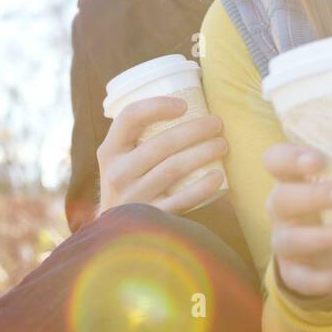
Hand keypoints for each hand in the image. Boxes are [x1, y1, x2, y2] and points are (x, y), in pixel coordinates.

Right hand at [97, 97, 228, 215]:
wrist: (116, 232)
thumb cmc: (129, 181)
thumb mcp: (121, 158)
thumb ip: (140, 135)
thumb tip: (189, 100)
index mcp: (109, 151)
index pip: (129, 117)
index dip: (158, 106)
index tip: (184, 105)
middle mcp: (117, 173)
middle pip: (161, 144)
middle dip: (195, 130)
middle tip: (217, 124)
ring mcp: (134, 197)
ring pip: (174, 168)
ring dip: (203, 153)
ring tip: (223, 145)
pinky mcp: (151, 218)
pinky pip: (181, 200)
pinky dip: (203, 187)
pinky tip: (218, 176)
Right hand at [264, 143, 331, 298]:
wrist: (319, 256)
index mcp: (292, 178)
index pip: (276, 160)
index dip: (290, 157)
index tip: (317, 160)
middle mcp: (281, 208)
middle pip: (283, 198)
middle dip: (315, 195)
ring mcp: (284, 241)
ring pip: (290, 240)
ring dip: (324, 236)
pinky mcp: (293, 273)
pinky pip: (306, 279)